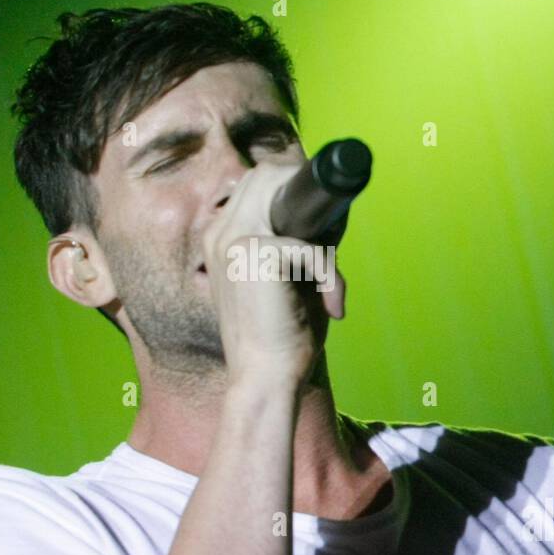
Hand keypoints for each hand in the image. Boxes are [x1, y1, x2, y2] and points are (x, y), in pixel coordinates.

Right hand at [200, 159, 346, 385]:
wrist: (265, 379)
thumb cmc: (282, 336)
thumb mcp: (290, 279)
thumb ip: (302, 243)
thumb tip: (333, 216)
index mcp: (221, 238)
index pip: (256, 183)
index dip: (292, 191)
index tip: (324, 225)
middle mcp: (220, 233)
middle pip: (268, 175)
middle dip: (309, 198)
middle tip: (331, 243)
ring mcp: (234, 240)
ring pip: (289, 198)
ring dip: (320, 239)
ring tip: (326, 279)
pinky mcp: (256, 254)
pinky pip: (312, 247)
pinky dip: (331, 277)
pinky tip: (331, 306)